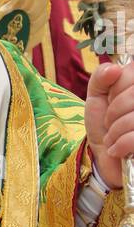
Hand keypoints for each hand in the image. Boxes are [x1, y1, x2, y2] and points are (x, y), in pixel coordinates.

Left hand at [85, 62, 133, 188]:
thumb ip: (101, 77)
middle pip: (133, 95)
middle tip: (110, 122)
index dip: (116, 89)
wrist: (102, 157)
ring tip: (112, 137)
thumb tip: (113, 68)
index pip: (131, 72)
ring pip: (133, 117)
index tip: (111, 101)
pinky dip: (120, 145)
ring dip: (114, 131)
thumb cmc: (103, 124)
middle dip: (113, 111)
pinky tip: (116, 150)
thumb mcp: (96, 96)